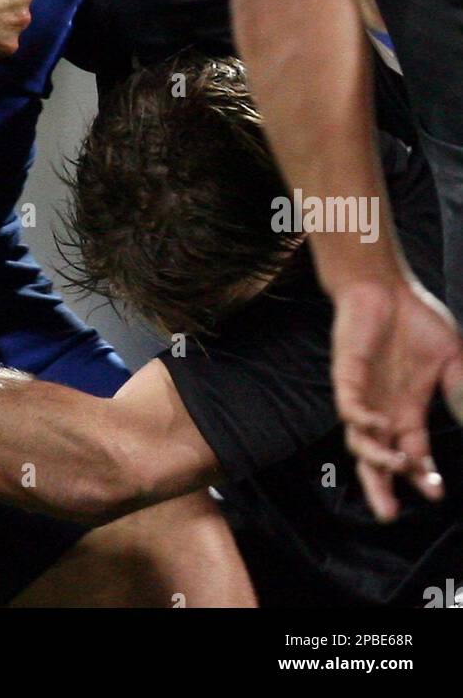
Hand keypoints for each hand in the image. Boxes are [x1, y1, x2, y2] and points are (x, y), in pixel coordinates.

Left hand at [332, 273, 462, 519]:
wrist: (385, 285)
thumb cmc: (417, 320)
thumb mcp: (453, 361)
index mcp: (408, 409)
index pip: (413, 454)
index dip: (422, 476)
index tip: (436, 494)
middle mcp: (383, 408)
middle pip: (378, 460)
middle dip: (382, 487)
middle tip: (388, 513)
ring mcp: (363, 394)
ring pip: (359, 440)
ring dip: (376, 457)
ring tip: (397, 463)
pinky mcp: (347, 376)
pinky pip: (348, 408)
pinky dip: (361, 422)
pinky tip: (378, 424)